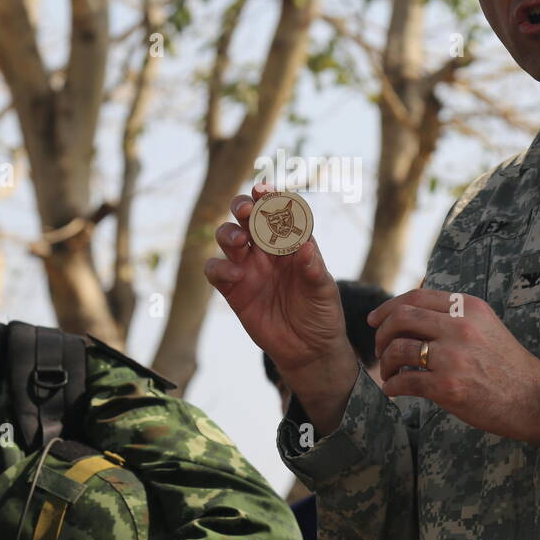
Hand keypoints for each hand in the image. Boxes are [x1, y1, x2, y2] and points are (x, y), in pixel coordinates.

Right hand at [204, 183, 356, 430]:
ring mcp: (248, 267)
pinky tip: (235, 276)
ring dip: (229, 233)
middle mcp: (267, 249)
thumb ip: (314, 269)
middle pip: (247, 217)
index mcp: (292, 241)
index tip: (264, 190)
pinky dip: (219, 268)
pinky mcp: (233, 289)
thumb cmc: (321, 313)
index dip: (270, 196)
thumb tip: (305, 245)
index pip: (279, 211)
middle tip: (247, 210)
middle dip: (243, 207)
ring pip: (228, 237)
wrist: (309, 349)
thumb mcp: (324, 291)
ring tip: (240, 242)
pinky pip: (215, 270)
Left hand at [368, 289, 539, 442]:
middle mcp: (459, 327)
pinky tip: (394, 391)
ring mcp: (453, 357)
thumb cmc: (506, 364)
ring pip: (398, 349)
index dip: (388, 307)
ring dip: (385, 362)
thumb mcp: (485, 325)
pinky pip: (405, 382)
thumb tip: (410, 311)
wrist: (534, 398)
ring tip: (389, 373)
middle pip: (401, 318)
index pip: (415, 297)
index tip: (374, 320)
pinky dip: (392, 387)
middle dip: (382, 334)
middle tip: (379, 348)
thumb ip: (453, 315)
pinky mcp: (449, 387)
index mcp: (468, 307)